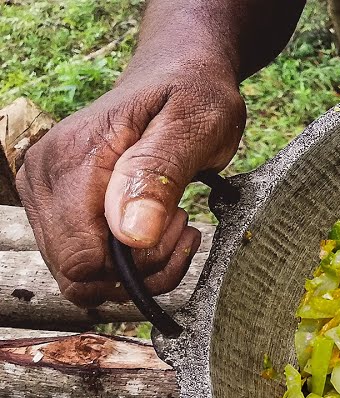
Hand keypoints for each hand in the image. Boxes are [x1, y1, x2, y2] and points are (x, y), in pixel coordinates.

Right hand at [17, 61, 245, 307]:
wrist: (177, 74)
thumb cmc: (191, 94)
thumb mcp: (193, 125)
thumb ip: (159, 176)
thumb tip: (132, 235)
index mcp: (70, 162)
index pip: (82, 258)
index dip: (136, 262)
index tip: (178, 224)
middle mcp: (43, 180)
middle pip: (79, 275)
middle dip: (142, 268)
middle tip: (183, 224)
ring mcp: (45, 195)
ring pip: (82, 277)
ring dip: (141, 268)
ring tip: (176, 223)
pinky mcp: (58, 207)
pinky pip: (86, 264)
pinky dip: (130, 263)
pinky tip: (160, 230)